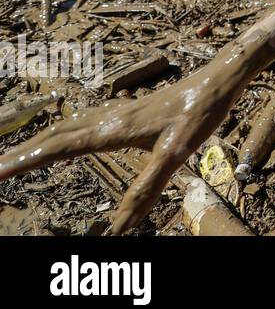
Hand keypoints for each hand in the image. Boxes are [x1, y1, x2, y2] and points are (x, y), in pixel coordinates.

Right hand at [0, 60, 250, 232]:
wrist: (220, 77)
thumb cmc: (201, 111)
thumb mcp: (175, 155)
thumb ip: (145, 191)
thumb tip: (119, 231)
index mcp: (113, 129)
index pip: (57, 147)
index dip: (24, 161)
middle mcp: (108, 118)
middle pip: (54, 136)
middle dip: (21, 154)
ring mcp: (117, 112)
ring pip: (67, 127)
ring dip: (38, 143)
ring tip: (17, 158)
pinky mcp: (128, 111)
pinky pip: (83, 122)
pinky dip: (61, 133)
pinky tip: (64, 137)